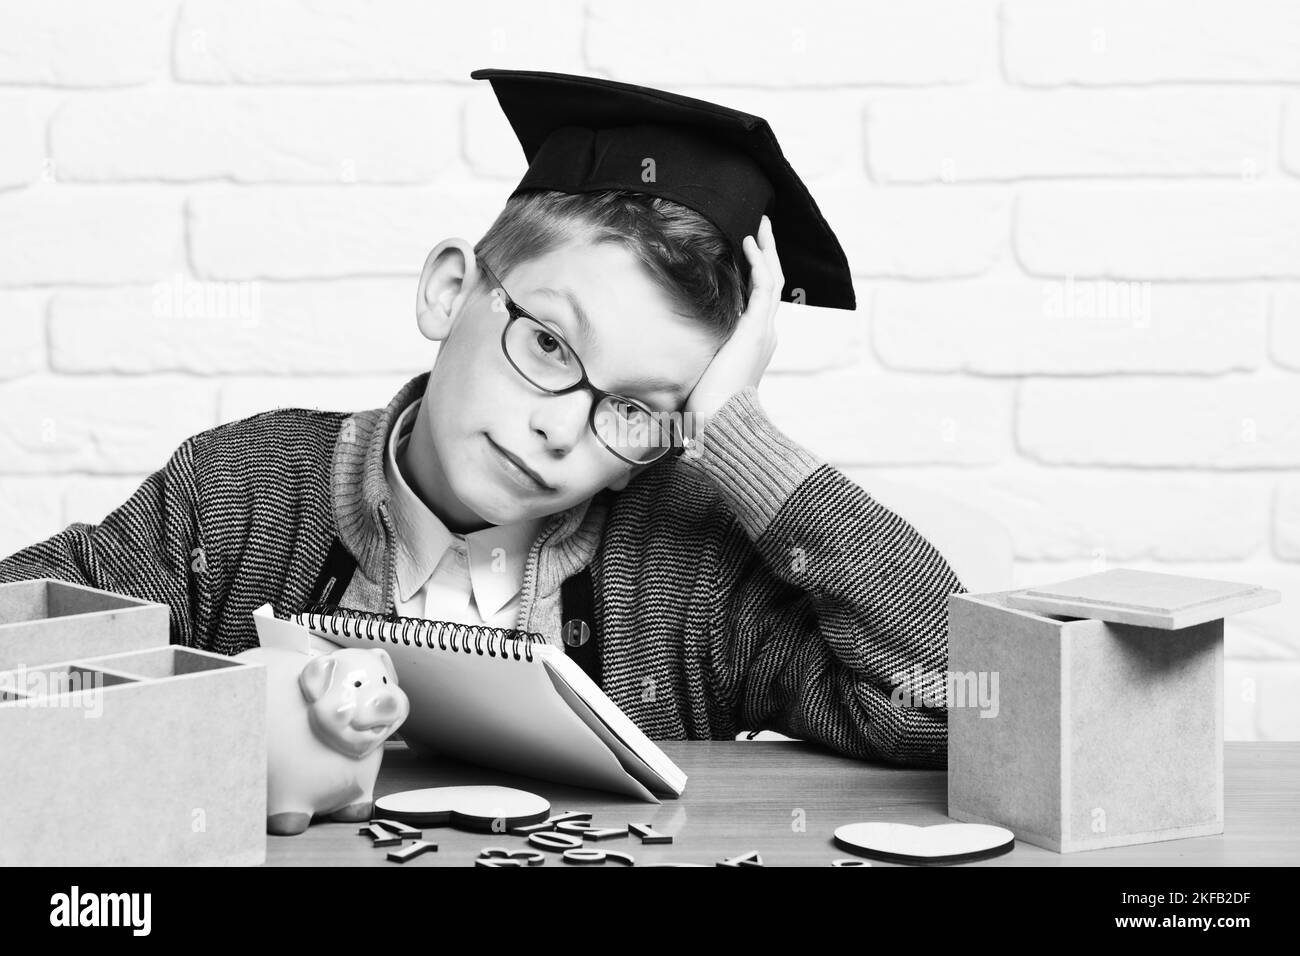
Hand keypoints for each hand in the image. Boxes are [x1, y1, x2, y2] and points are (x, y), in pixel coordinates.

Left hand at [683, 214, 783, 435]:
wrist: (721, 422)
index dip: (757, 276)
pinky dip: (759, 261)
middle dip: (768, 256)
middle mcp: (764, 334)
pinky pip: (764, 285)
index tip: (749, 255)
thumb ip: (696, 358)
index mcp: (754, 344)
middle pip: (771, 285)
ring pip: (772, 279)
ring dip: (767, 250)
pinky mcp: (757, 328)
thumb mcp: (701, 374)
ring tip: (760, 226)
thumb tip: (670, 361)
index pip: (760, 301)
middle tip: (762, 229)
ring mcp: (763, 330)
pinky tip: (749, 242)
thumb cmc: (709, 409)